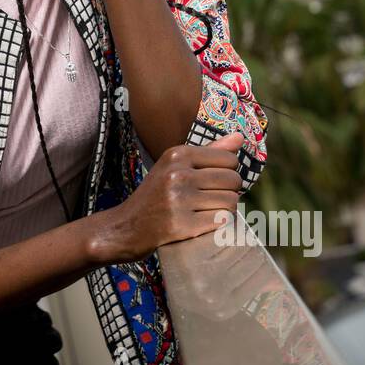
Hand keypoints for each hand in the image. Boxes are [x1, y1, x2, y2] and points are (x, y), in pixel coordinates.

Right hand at [90, 131, 244, 264]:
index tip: (214, 181)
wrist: (125, 227)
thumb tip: (239, 137)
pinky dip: (218, 224)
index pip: (229, 159)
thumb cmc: (154, 195)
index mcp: (177, 155)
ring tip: (207, 211)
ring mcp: (179, 200)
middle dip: (229, 191)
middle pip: (233, 180)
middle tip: (212, 199)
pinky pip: (221, 220)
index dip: (228, 172)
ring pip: (230, 202)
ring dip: (224, 209)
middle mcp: (178, 174)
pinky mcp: (181, 226)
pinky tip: (203, 224)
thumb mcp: (174, 166)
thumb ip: (208, 151)